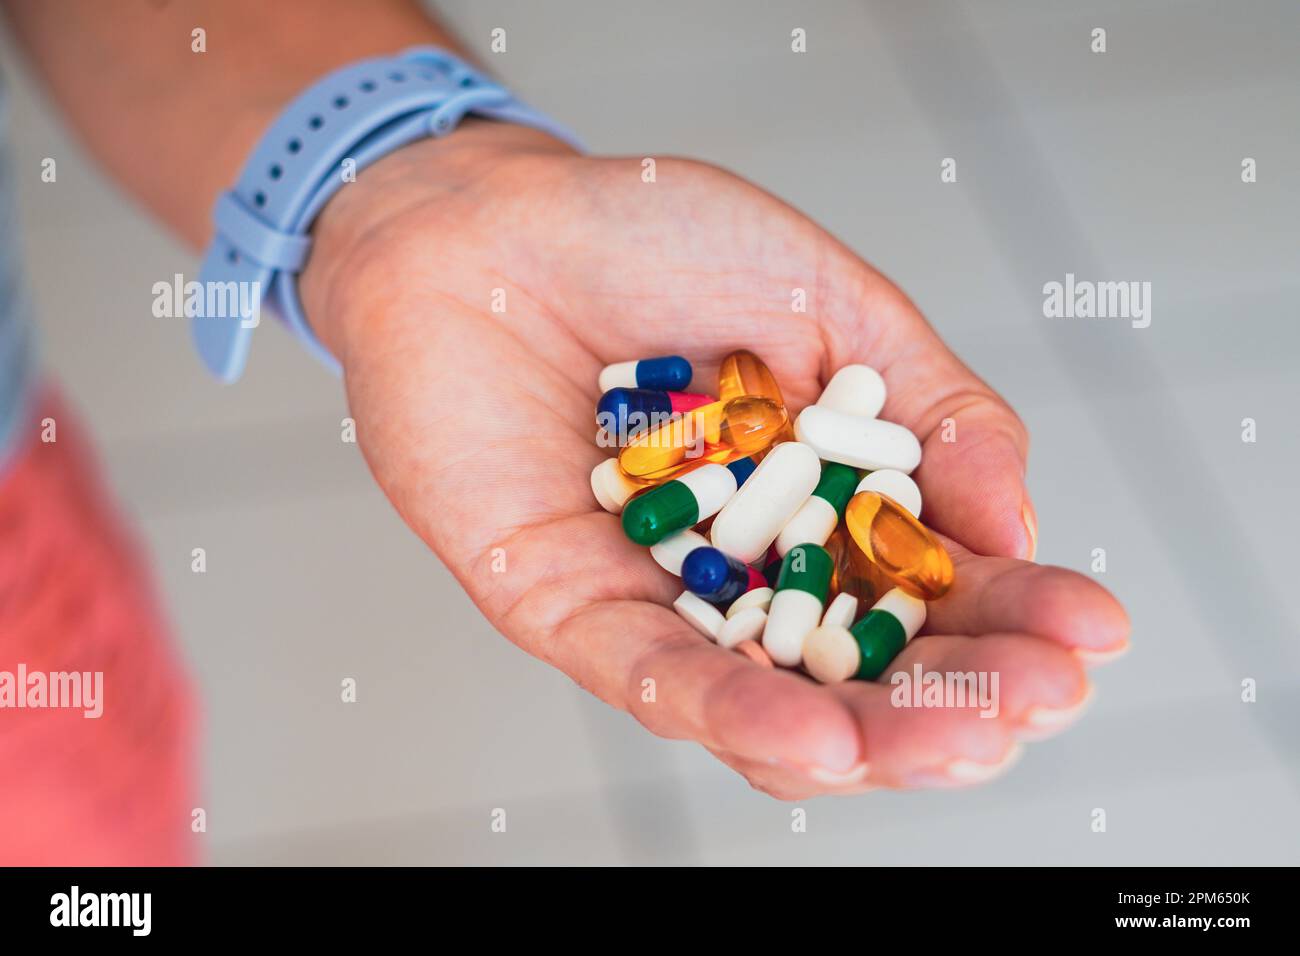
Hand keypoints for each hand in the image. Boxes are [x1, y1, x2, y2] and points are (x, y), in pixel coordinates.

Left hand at [300, 121, 1128, 797]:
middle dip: (960, 693)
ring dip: (870, 736)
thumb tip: (1019, 522)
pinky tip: (816, 743)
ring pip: (774, 702)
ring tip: (958, 741)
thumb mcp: (831, 303)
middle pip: (866, 666)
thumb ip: (930, 407)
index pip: (937, 584)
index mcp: (826, 503)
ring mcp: (665, 597)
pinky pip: (653, 678)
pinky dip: (733, 712)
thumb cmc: (654, 245)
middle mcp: (753, 568)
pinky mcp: (569, 609)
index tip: (1092, 633)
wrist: (489, 223)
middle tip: (1037, 699)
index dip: (1016, 614)